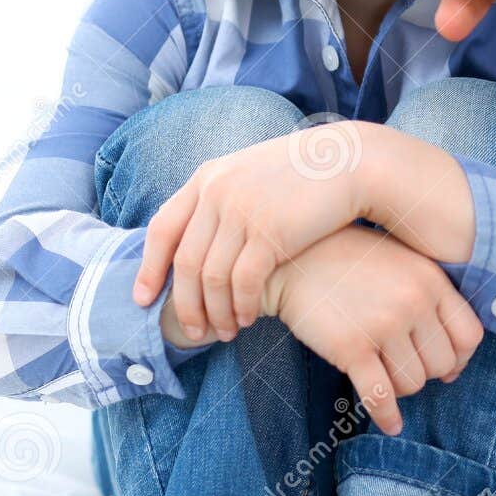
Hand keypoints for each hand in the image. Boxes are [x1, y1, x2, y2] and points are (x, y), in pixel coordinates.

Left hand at [131, 122, 369, 343]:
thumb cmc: (304, 174)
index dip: (149, 268)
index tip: (144, 299)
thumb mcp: (251, 174)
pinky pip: (242, 283)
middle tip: (192, 333)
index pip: (163, 228)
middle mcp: (218, 192)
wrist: (351, 162)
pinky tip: (247, 319)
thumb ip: (221, 198)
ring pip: (211, 278)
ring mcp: (242, 211)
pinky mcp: (270, 232)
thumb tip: (198, 241)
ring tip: (224, 332)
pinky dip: (240, 307)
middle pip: (185, 262)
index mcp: (208, 177)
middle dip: (184, 305)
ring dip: (215, 312)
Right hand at [266, 226, 484, 434]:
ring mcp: (383, 324)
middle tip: (401, 364)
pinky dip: (387, 417)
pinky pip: (380, 397)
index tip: (445, 365)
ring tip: (382, 373)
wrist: (292, 259)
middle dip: (424, 371)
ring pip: (413, 383)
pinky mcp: (351, 347)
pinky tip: (391, 425)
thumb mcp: (403, 264)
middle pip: (442, 364)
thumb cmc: (351, 263)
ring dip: (400, 388)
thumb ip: (432, 302)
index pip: (470, 335)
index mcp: (431, 280)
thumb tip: (455, 365)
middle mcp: (413, 301)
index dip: (459, 357)